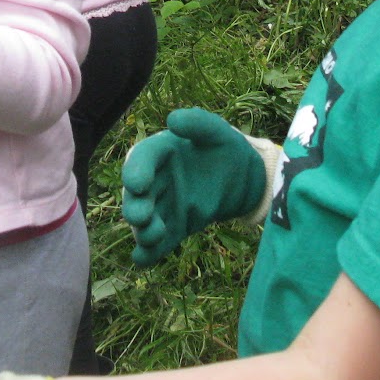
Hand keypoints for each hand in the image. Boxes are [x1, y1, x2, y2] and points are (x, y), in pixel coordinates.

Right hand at [121, 107, 268, 266]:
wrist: (244, 178)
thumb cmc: (226, 148)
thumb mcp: (218, 131)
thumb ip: (197, 122)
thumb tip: (173, 120)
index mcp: (160, 151)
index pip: (142, 158)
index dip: (137, 170)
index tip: (138, 183)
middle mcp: (156, 179)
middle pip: (137, 194)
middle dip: (135, 206)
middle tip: (140, 216)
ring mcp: (164, 205)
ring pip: (145, 220)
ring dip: (142, 230)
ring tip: (152, 236)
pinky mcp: (175, 227)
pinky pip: (159, 242)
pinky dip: (149, 252)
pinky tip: (143, 260)